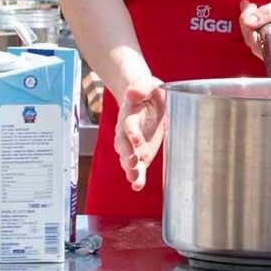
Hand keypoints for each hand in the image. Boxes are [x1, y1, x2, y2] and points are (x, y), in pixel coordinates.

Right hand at [115, 75, 165, 190]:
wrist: (145, 97)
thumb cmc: (146, 91)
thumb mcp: (146, 84)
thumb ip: (139, 87)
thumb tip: (132, 91)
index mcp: (128, 114)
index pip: (128, 124)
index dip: (132, 132)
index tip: (137, 138)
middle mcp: (127, 132)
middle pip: (124, 145)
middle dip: (127, 155)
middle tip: (132, 163)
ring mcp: (132, 144)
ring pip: (127, 159)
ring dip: (131, 170)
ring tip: (135, 180)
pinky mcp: (140, 153)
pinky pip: (137, 166)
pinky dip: (137, 177)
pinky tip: (137, 186)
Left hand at [239, 0, 270, 67]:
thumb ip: (266, 13)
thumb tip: (247, 20)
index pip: (253, 37)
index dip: (248, 21)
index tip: (250, 6)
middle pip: (253, 42)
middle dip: (250, 23)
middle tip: (252, 7)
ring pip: (257, 45)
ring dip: (255, 28)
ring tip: (261, 13)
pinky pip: (265, 47)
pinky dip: (262, 34)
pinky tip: (267, 22)